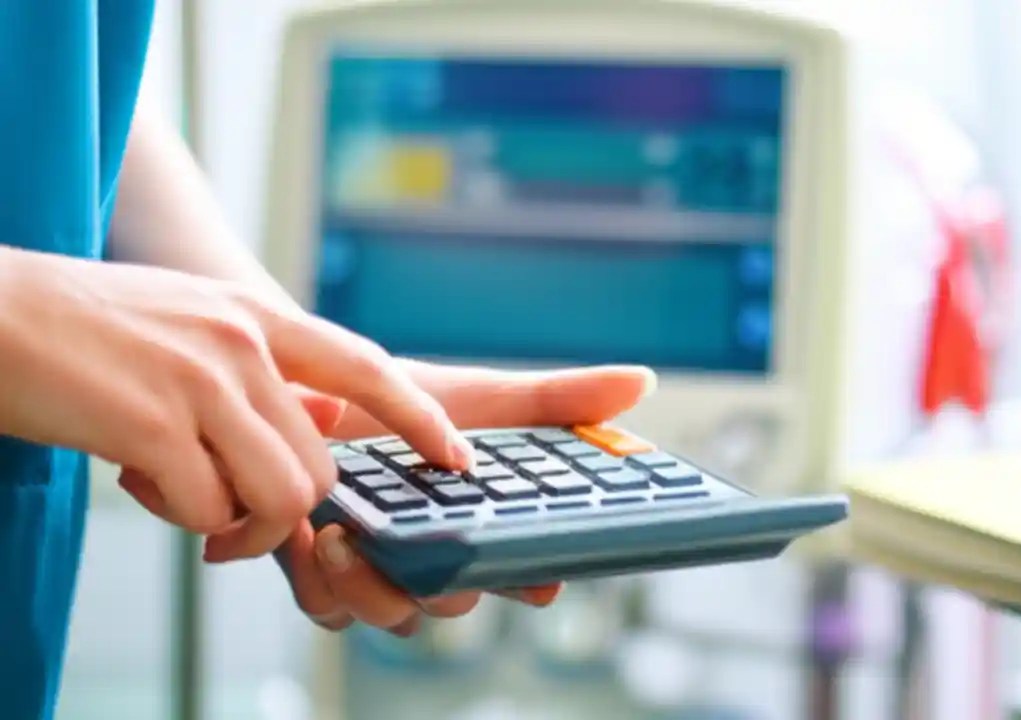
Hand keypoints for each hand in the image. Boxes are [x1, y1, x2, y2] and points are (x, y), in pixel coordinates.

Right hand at [0, 247, 471, 560]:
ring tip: (183, 500)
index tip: (457, 457)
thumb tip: (312, 420)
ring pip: (280, 493)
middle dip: (282, 511)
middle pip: (319, 464)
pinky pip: (208, 508)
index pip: (367, 367)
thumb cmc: (83, 329)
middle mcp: (242, 343)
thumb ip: (255, 366)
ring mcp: (202, 382)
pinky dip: (180, 516)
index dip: (419, 417)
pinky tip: (136, 482)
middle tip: (226, 518)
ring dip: (235, 521)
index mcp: (255, 316)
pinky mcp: (155, 425)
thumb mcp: (190, 321)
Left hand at [277, 361, 654, 631]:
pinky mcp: (323, 578)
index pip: (525, 570)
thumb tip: (642, 380)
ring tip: (347, 541)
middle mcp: (440, 559)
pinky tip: (312, 536)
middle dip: (445, 585)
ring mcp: (382, 573)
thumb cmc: (403, 402)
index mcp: (484, 525)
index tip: (541, 576)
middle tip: (424, 552)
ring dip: (373, 588)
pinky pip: (330, 607)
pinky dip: (322, 579)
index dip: (535, 578)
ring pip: (394, 616)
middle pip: (460, 601)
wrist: (308, 388)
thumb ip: (558, 400)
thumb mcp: (484, 398)